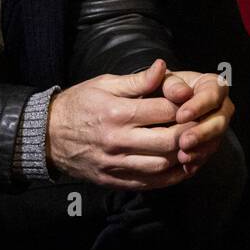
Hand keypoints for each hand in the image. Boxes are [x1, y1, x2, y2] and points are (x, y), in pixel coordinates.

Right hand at [46, 59, 192, 189]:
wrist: (47, 135)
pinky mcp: (114, 180)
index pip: (163, 110)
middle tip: (201, 125)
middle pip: (168, 140)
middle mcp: (118, 140)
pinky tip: (182, 166)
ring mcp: (116, 163)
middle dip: (190, 132)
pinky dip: (171, 177)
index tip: (194, 102)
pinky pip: (149, 182)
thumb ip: (137, 80)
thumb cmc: (79, 104)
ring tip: (195, 144)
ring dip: (184, 156)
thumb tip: (163, 67)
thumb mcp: (105, 83)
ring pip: (162, 164)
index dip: (185, 106)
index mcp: (117, 112)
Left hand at [157, 67, 234, 174]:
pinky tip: (184, 166)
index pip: (212, 94)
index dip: (199, 106)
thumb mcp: (160, 82)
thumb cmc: (159, 88)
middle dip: (202, 133)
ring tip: (182, 157)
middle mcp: (220, 106)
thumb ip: (170, 84)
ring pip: (215, 141)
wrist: (155, 106)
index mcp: (212, 85)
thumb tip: (182, 92)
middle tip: (184, 141)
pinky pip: (207, 154)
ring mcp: (216, 127)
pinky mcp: (209, 143)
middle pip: (220, 121)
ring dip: (200, 150)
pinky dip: (196, 161)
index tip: (180, 116)